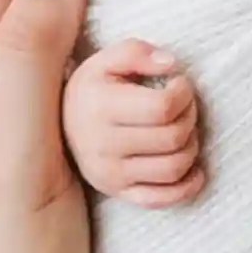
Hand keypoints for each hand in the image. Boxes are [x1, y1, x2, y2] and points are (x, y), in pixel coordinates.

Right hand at [63, 39, 206, 208]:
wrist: (56, 126)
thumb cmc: (93, 89)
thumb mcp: (107, 60)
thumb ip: (138, 53)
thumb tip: (171, 65)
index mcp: (101, 108)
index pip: (162, 108)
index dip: (183, 93)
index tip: (179, 84)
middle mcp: (103, 146)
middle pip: (173, 137)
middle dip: (190, 116)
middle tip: (185, 105)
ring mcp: (110, 175)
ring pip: (173, 168)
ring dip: (191, 147)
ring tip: (184, 129)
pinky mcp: (118, 193)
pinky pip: (161, 199)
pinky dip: (187, 188)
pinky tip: (195, 171)